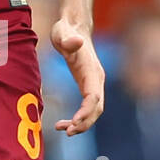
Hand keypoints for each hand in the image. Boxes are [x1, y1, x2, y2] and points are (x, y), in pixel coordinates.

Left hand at [50, 18, 104, 133]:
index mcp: (91, 70)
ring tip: (63, 130)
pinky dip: (80, 118)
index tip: (74, 122)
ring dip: (82, 123)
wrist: (74, 26)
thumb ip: (68, 39)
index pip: (93, 96)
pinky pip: (88, 107)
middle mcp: (97, 79)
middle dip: (84, 122)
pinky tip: (65, 123)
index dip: (86, 111)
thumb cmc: (65, 30)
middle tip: (67, 132)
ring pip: (94, 111)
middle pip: (97, 108)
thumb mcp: (62, 33)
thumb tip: (76, 42)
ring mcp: (94, 83)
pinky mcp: (88, 86)